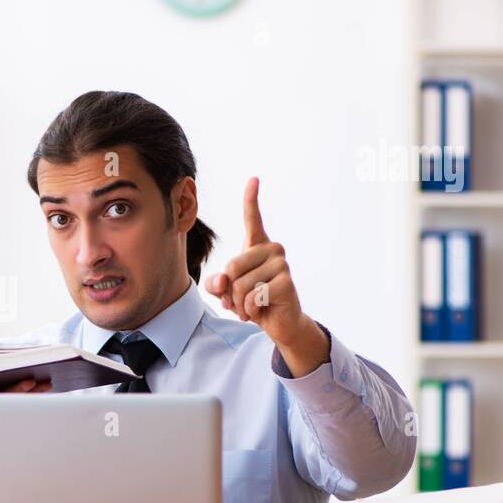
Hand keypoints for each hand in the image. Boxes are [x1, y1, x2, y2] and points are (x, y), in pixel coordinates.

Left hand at [204, 177, 328, 377]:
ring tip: (251, 307)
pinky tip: (262, 310)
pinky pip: (253, 297)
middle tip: (241, 300)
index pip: (252, 218)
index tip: (254, 179)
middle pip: (232, 267)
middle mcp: (272, 249)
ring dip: (240, 303)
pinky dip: (250, 310)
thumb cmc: (252, 301)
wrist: (278, 323)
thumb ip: (216, 284)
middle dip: (230, 291)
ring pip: (241, 285)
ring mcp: (281, 263)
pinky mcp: (286, 281)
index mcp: (257, 246)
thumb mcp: (226, 292)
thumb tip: (221, 281)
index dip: (251, 199)